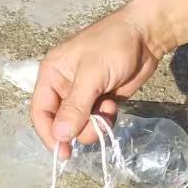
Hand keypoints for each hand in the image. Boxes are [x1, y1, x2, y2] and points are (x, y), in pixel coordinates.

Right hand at [29, 6, 165, 153]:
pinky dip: (105, 119)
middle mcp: (63, 86)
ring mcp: (83, 95)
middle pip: (60, 122)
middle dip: (78, 128)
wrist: (147, 34)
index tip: (62, 153)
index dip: (48, 134)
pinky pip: (96, 121)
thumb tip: (59, 135)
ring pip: (80, 125)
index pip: (40, 111)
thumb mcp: (92, 75)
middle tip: (96, 124)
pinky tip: (114, 105)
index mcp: (52, 74)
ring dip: (94, 123)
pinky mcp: (100, 100)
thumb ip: (75, 107)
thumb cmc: (114, 46)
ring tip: (108, 107)